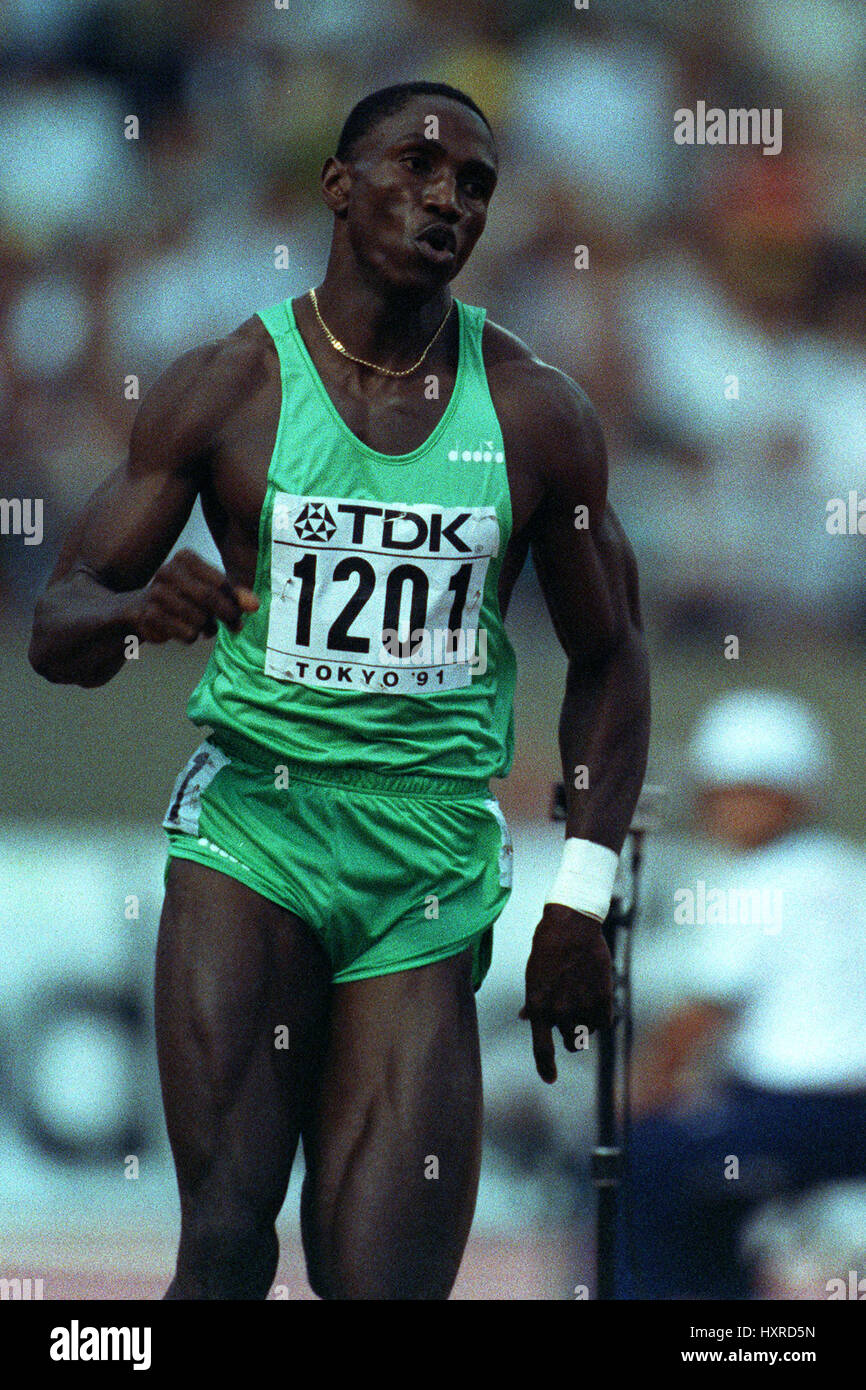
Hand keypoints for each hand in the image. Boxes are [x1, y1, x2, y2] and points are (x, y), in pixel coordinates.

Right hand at [131, 549, 258, 644]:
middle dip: (228, 616)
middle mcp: (168, 571)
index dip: (235, 600)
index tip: (245, 611)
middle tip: (236, 626)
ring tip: (203, 625)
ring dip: (208, 628)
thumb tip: (254, 605)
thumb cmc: (182, 598)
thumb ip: (233, 595)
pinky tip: (184, 630)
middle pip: (209, 598)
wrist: (139, 610)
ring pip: (199, 619)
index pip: (220, 582)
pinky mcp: (149, 616)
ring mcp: (155, 593)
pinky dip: (192, 637)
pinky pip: (187, 634)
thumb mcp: (208, 590)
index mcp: (185, 558)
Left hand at [519, 902, 613, 1082]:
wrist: (572, 926)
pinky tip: (594, 1000)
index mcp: (540, 1007)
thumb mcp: (533, 977)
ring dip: (585, 1025)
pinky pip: (604, 1023)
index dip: (545, 1067)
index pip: (542, 1048)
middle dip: (568, 1034)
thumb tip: (526, 1018)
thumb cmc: (547, 949)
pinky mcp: (603, 997)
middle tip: (568, 1012)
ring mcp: (584, 1005)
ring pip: (588, 1033)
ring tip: (581, 1001)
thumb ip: (533, 1002)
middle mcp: (562, 1011)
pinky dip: (600, 1017)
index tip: (549, 1078)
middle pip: (570, 1042)